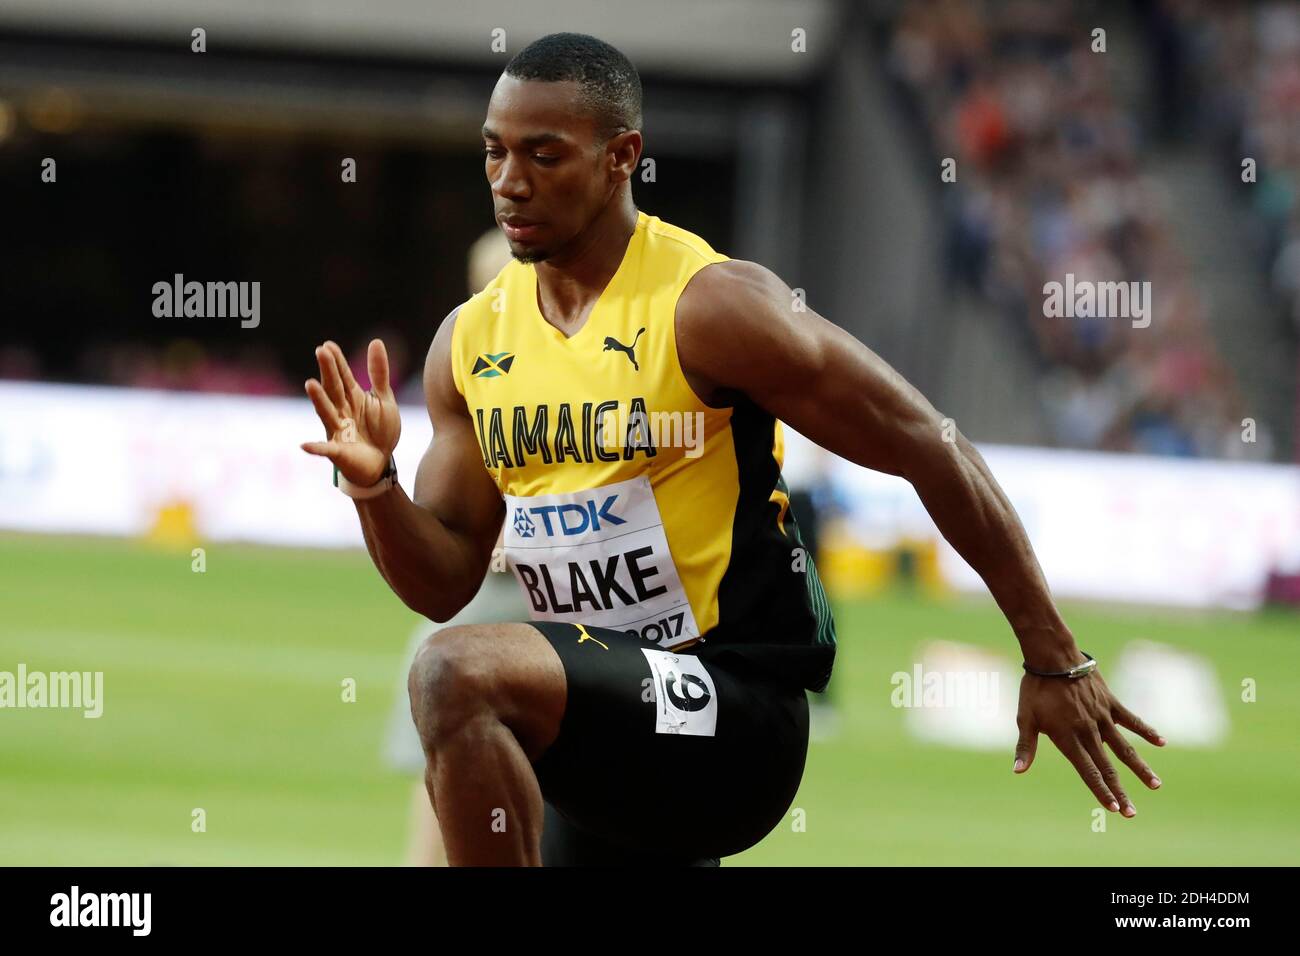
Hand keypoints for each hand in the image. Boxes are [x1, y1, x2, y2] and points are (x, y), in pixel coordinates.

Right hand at [301, 339, 400, 486]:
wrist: (380, 463)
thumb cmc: (379, 430)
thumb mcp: (384, 399)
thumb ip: (378, 373)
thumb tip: (375, 341)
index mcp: (352, 398)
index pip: (343, 376)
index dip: (337, 361)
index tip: (328, 345)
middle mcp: (341, 411)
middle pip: (334, 389)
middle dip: (329, 371)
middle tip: (321, 351)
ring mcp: (338, 431)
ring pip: (327, 413)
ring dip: (319, 400)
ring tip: (310, 384)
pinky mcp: (339, 452)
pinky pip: (326, 450)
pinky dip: (316, 449)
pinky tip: (304, 446)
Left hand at [1013, 667, 1164, 816]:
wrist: (1053, 656)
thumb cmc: (1036, 689)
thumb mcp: (1025, 718)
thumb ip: (1026, 747)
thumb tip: (1018, 771)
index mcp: (1068, 737)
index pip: (1088, 770)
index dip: (1100, 790)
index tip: (1113, 808)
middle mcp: (1089, 731)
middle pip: (1108, 766)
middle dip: (1120, 791)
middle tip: (1131, 813)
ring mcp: (1102, 717)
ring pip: (1125, 748)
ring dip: (1140, 767)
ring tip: (1155, 785)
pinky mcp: (1110, 703)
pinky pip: (1132, 720)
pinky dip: (1146, 730)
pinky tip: (1162, 742)